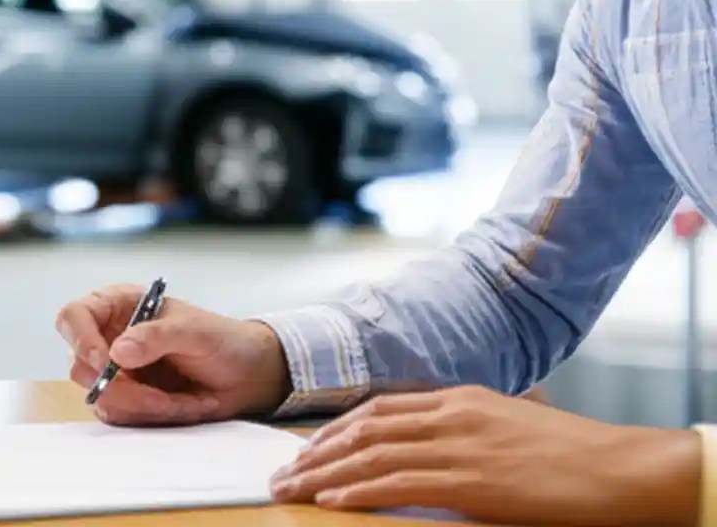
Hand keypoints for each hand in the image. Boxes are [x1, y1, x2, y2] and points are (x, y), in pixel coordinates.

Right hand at [55, 284, 289, 424]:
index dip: (80, 339)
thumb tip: (118, 352)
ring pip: (100, 398)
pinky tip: (179, 406)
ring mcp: (115, 372)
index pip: (74, 317)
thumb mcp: (194, 331)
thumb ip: (156, 336)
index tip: (105, 361)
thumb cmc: (223, 340)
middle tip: (159, 397)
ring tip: (180, 401)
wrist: (247, 376)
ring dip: (142, 405)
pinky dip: (150, 416)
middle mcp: (109, 338)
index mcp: (119, 307)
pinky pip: (119, 416)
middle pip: (81, 366)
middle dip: (121, 388)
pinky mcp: (126, 400)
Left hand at [270, 386, 700, 525]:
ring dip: (323, 474)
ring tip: (291, 489)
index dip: (336, 429)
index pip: (379, 409)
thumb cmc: (569, 454)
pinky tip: (331, 499)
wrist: (617, 468)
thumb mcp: (507, 426)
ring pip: (372, 455)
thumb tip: (429, 449)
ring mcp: (458, 445)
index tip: (307, 449)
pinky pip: (399, 482)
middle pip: (364, 429)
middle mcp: (450, 415)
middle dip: (316, 452)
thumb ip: (464, 430)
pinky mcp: (470, 480)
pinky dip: (359, 490)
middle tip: (282, 473)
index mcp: (458, 399)